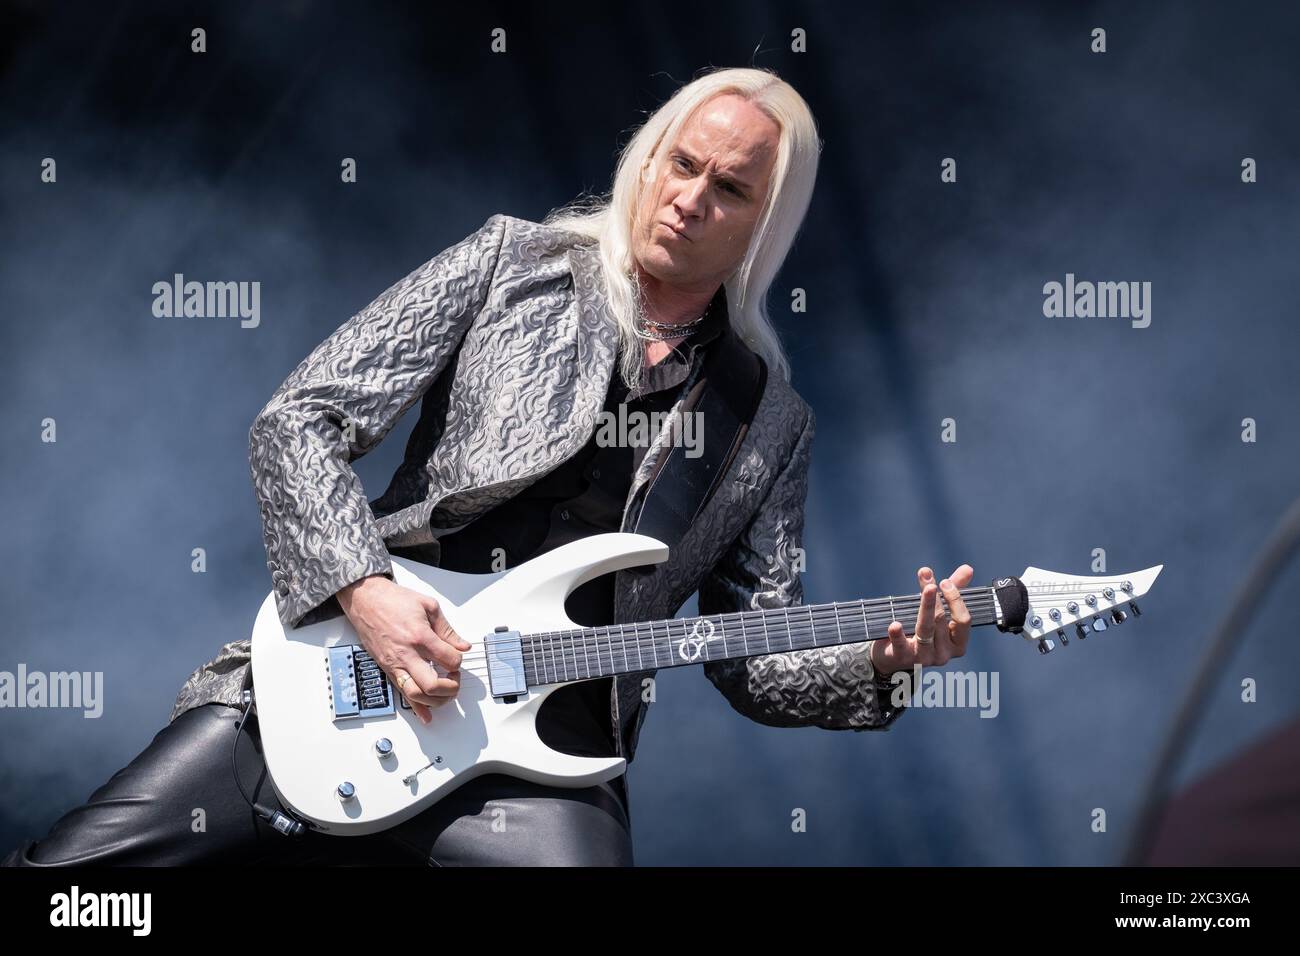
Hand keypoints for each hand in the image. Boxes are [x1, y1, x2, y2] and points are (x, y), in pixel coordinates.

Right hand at [336, 575, 471, 724]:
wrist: (365, 600)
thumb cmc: (392, 600)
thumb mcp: (428, 606)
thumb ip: (447, 629)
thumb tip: (462, 645)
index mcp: (420, 636)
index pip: (449, 660)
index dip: (459, 661)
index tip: (458, 657)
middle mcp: (406, 654)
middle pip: (432, 685)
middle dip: (450, 686)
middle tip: (454, 678)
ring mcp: (395, 664)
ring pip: (417, 695)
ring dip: (436, 700)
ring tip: (445, 692)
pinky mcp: (387, 669)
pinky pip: (402, 694)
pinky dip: (416, 709)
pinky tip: (426, 715)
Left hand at [869, 564, 973, 675]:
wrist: (893, 657)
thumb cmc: (921, 632)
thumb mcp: (939, 614)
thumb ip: (953, 592)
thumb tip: (967, 569)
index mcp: (957, 644)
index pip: (963, 620)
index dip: (955, 600)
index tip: (945, 581)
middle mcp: (944, 654)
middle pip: (941, 621)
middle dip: (935, 597)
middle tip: (927, 575)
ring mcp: (924, 658)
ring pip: (925, 630)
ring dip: (925, 607)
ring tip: (925, 588)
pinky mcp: (903, 658)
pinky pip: (901, 645)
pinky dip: (898, 634)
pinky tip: (895, 624)